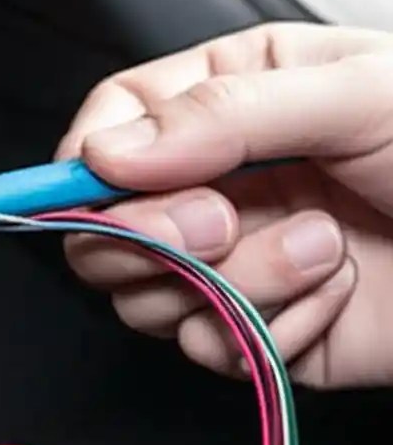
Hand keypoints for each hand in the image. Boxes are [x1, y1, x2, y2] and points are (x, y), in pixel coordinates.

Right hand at [56, 22, 392, 388]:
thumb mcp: (357, 96)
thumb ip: (224, 115)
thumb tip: (109, 152)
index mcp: (227, 104)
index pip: (108, 129)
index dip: (87, 165)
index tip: (107, 185)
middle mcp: (217, 185)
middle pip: (102, 228)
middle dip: (151, 239)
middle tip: (217, 225)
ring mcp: (232, 263)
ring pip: (150, 299)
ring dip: (238, 284)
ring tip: (326, 247)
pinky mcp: (260, 332)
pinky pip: (212, 349)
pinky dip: (276, 328)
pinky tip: (338, 290)